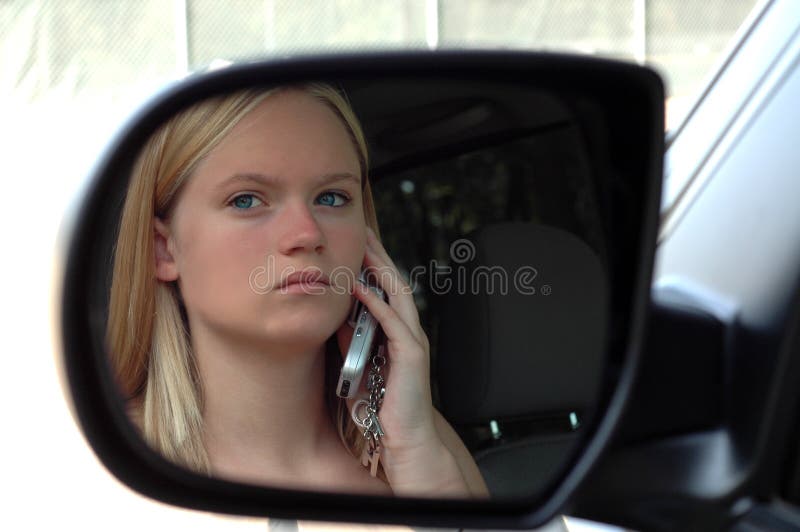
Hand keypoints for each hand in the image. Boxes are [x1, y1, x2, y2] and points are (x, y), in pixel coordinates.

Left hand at [335, 227, 469, 496]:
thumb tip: (338, 318)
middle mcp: (409, 332)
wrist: (405, 439)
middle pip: (395, 284)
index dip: (374, 266)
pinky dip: (377, 302)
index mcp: (399, 333)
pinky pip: (393, 321)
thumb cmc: (384, 407)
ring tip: (364, 248)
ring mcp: (413, 341)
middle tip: (363, 232)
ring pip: (398, 295)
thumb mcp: (359, 367)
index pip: (388, 290)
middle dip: (379, 257)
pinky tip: (361, 287)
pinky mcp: (411, 355)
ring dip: (380, 270)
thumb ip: (352, 343)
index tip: (358, 244)